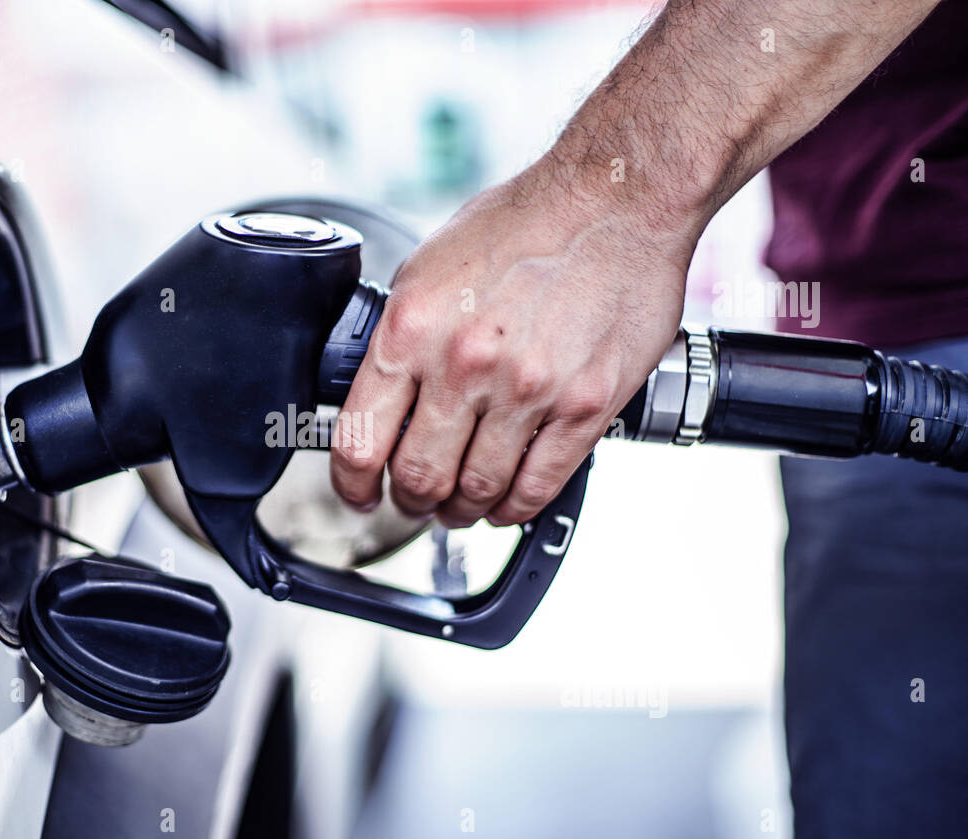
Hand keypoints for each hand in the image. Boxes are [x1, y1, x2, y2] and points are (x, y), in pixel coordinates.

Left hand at [331, 164, 695, 526]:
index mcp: (411, 328)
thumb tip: (380, 392)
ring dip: (462, 510)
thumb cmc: (526, 223)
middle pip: (418, 477)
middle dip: (411, 501)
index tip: (358, 493)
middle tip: (416, 499)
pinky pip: (538, 486)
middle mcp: (464, 364)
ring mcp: (527, 390)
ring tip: (462, 504)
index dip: (351, 485)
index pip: (360, 441)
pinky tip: (505, 502)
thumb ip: (402, 335)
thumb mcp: (428, 266)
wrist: (616, 199)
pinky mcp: (584, 406)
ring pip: (477, 491)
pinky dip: (514, 507)